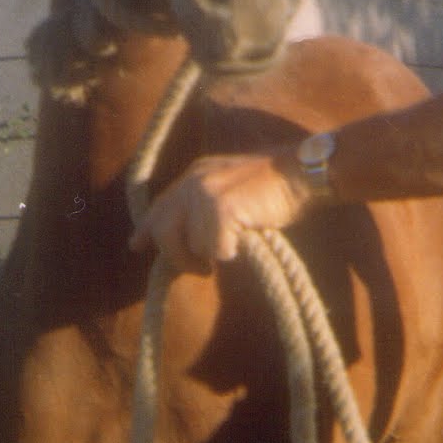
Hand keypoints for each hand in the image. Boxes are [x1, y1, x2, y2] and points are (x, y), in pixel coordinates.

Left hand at [129, 152, 309, 270]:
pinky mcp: (221, 208)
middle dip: (178, 256)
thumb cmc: (278, 186)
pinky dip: (231, 251)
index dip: (148, 228)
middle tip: (200, 271)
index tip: (137, 245)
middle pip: (165, 230)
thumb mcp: (233, 189)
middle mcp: (195, 180)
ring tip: (232, 247)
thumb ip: (207, 206)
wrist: (304, 172)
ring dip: (213, 252)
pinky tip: (246, 240)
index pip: (161, 205)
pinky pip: (216, 249)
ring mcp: (206, 193)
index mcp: (197, 173)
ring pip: (193, 244)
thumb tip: (191, 240)